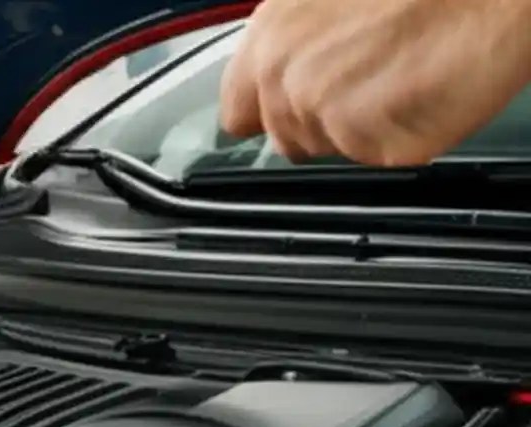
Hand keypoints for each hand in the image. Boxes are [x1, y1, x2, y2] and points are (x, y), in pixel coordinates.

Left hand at [220, 0, 530, 166]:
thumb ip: (293, 45)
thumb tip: (278, 82)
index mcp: (269, 35)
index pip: (238, 109)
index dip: (266, 113)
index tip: (288, 109)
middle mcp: (284, 76)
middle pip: (287, 137)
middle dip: (323, 120)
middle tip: (372, 79)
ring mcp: (322, 112)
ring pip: (331, 149)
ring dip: (362, 127)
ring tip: (403, 76)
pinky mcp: (367, 140)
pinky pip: (376, 157)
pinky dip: (401, 136)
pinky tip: (423, 91)